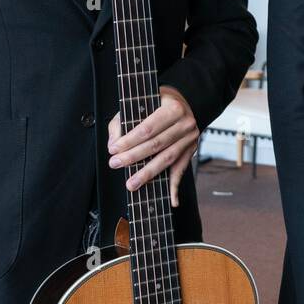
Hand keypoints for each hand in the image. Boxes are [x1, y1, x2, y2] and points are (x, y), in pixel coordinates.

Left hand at [107, 85, 199, 207]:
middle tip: (116, 164)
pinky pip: (182, 170)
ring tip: (132, 183)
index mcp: (173, 107)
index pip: (148, 128)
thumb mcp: (139, 104)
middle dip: (134, 157)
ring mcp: (190, 138)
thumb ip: (122, 121)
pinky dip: (175, 187)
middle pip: (156, 144)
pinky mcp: (191, 151)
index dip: (129, 140)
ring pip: (167, 159)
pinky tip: (172, 200)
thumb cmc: (157, 103)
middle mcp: (185, 123)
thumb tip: (112, 143)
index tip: (113, 149)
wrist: (182, 102)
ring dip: (148, 173)